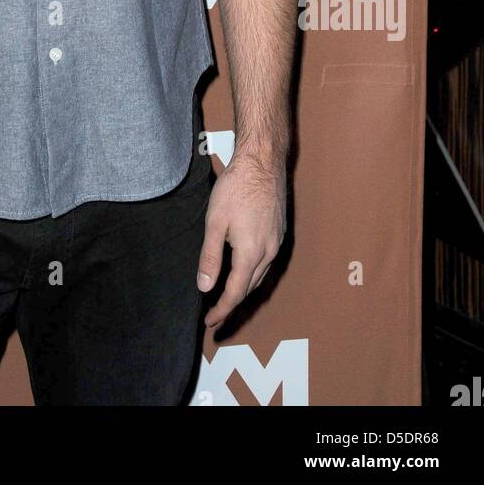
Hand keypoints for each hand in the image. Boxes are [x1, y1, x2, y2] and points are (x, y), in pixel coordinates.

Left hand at [196, 151, 286, 329]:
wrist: (263, 162)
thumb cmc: (237, 187)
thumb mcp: (215, 221)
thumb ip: (210, 256)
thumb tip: (204, 286)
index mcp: (250, 253)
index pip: (235, 293)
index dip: (221, 310)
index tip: (210, 322)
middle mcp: (268, 253)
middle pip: (249, 289)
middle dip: (231, 304)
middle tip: (215, 314)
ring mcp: (277, 243)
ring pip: (259, 277)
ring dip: (243, 290)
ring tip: (226, 297)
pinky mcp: (279, 233)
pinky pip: (266, 263)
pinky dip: (252, 274)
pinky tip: (243, 270)